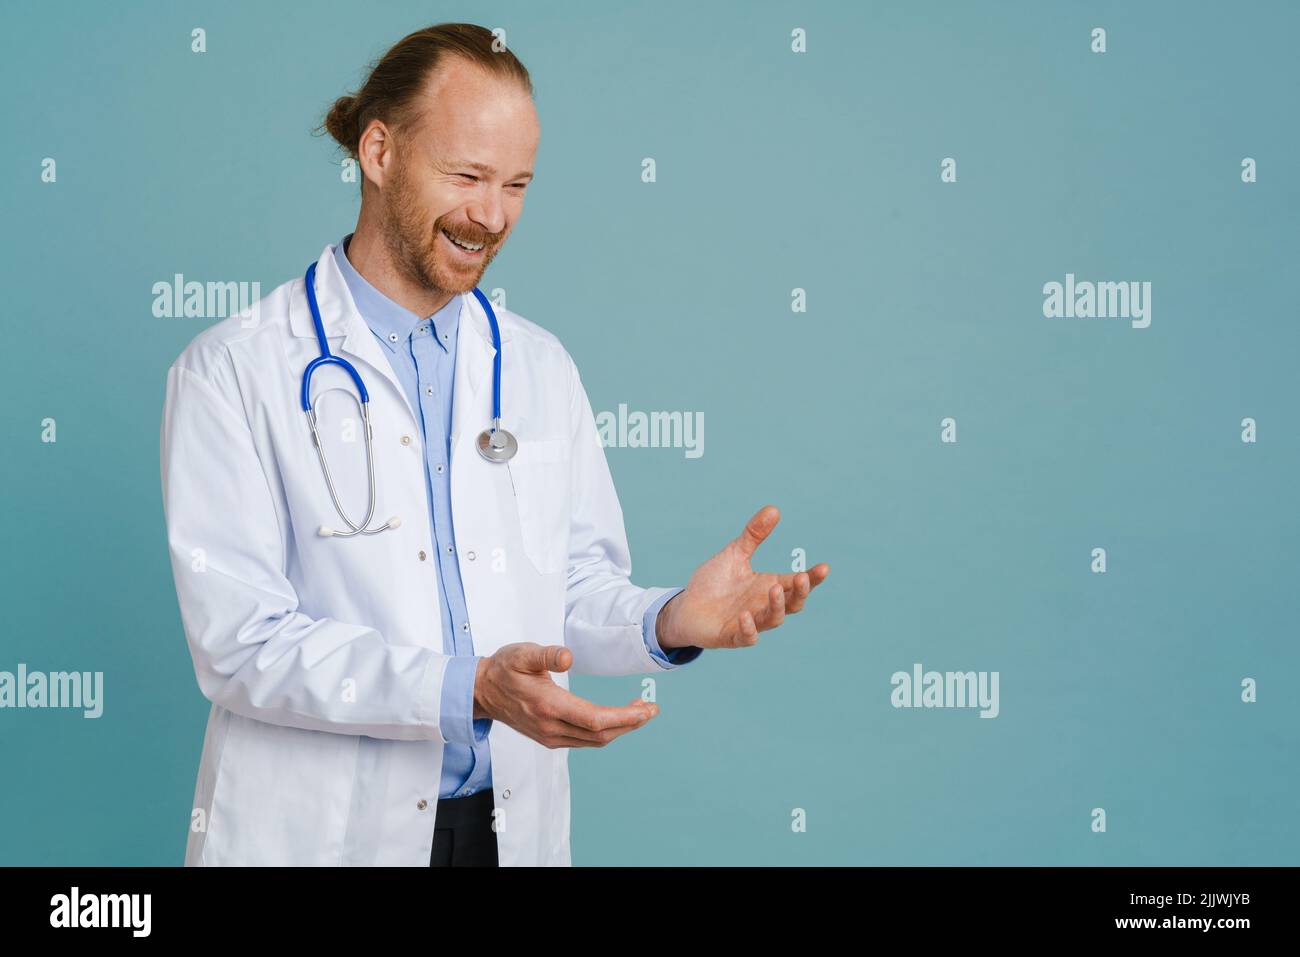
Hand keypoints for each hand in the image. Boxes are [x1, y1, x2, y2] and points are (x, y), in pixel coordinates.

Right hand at [473, 643, 658, 748]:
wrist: (482, 691)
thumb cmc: (503, 669)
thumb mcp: (521, 653)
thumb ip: (545, 654)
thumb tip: (567, 657)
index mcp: (548, 705)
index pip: (595, 719)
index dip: (625, 717)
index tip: (647, 709)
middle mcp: (550, 726)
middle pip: (600, 734)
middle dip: (630, 723)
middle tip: (651, 709)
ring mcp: (550, 735)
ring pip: (594, 740)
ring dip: (620, 729)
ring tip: (640, 712)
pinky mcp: (549, 738)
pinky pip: (584, 740)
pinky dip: (605, 731)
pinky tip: (615, 719)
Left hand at [658, 505, 828, 649]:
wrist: (687, 606)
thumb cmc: (714, 582)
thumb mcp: (735, 554)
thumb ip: (753, 535)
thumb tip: (774, 509)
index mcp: (769, 586)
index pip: (796, 583)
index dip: (812, 578)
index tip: (824, 567)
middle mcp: (764, 605)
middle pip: (793, 604)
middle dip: (801, 592)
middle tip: (803, 578)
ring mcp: (750, 622)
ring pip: (773, 620)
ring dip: (776, 606)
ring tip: (773, 589)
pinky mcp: (731, 636)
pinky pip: (746, 637)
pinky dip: (748, 628)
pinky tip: (744, 615)